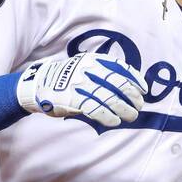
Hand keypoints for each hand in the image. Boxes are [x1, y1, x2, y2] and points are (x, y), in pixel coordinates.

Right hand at [16, 52, 147, 127]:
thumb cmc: (64, 78)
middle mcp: (88, 70)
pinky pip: (96, 109)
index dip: (135, 79)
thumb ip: (100, 72)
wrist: (37, 84)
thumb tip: (125, 86)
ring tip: (131, 116)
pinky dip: (108, 116)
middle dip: (132, 96)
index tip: (143, 90)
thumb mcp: (82, 66)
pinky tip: (115, 121)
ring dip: (124, 109)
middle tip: (139, 105)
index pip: (120, 67)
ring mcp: (81, 84)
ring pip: (110, 98)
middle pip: (119, 84)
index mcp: (93, 60)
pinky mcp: (73, 99)